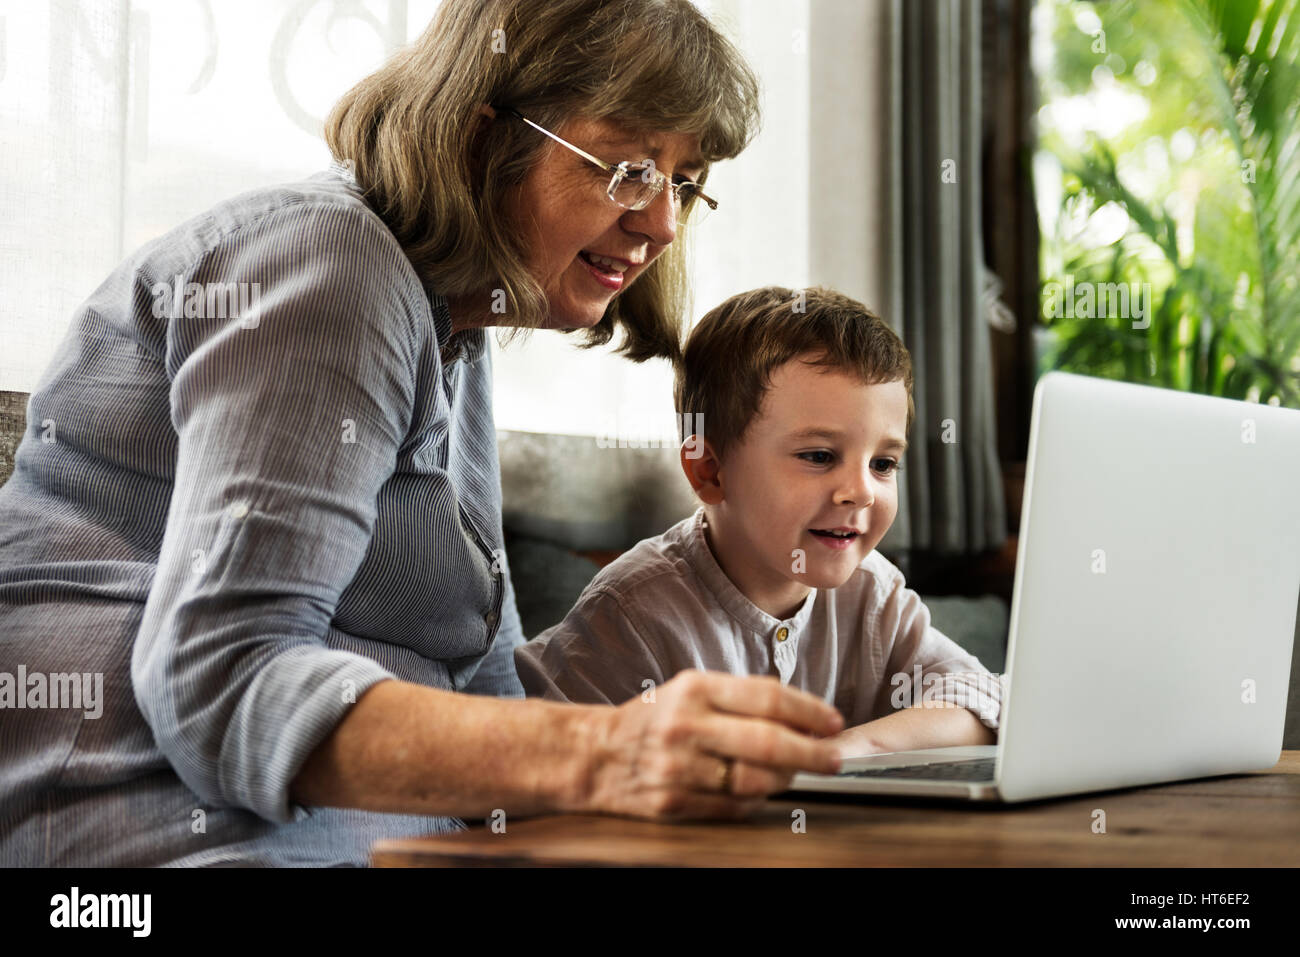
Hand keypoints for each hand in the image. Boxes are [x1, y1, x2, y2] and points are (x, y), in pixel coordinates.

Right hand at [577, 670, 843, 820]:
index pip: (767, 696)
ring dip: (786, 780)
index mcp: (695, 689)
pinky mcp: (673, 802)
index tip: (834, 722)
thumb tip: (802, 712)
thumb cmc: (655, 720)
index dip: (808, 711)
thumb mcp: (691, 690)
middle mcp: (687, 725)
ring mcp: (679, 767)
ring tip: (796, 774)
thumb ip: (741, 697)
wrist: (595, 755)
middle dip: (812, 752)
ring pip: (754, 780)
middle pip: (768, 741)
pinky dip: (756, 801)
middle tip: (835, 758)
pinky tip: (761, 791)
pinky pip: (732, 807)